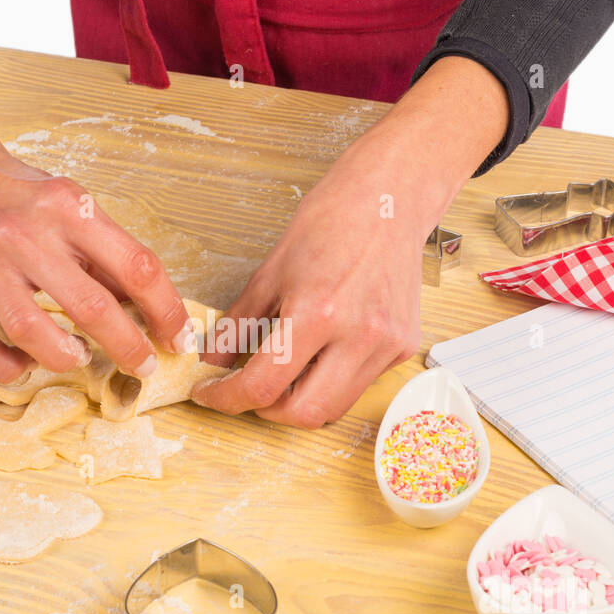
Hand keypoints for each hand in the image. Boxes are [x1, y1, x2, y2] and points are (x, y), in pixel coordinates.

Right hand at [0, 48, 193, 382]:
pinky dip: (7, 368)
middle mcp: (26, 235)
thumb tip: (153, 310)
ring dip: (65, 357)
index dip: (167, 311)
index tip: (179, 339)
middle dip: (128, 347)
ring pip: (32, 332)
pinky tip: (26, 361)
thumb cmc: (22, 196)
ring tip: (79, 356)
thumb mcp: (74, 207)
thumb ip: (108, 255)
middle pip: (91, 307)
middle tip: (143, 365)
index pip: (136, 267)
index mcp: (68, 209)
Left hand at [193, 55, 509, 427]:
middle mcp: (358, 335)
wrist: (389, 200)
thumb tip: (213, 361)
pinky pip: (358, 385)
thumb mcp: (270, 272)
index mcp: (318, 312)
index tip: (212, 393)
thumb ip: (239, 324)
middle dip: (266, 412)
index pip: (263, 385)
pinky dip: (330, 382)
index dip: (228, 398)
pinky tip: (319, 354)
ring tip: (281, 374)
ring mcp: (386, 345)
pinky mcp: (402, 347)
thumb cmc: (332, 222)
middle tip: (246, 391)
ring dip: (300, 403)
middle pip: (303, 414)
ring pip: (334, 408)